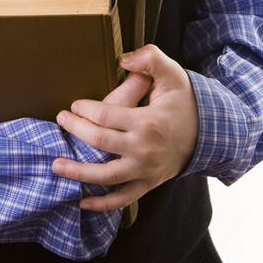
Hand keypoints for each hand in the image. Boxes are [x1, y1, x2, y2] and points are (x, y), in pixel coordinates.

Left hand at [52, 45, 198, 210]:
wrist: (207, 134)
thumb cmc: (183, 101)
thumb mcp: (172, 74)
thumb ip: (149, 58)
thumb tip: (122, 60)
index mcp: (147, 122)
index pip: (105, 116)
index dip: (84, 109)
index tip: (74, 105)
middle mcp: (144, 149)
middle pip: (100, 142)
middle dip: (75, 130)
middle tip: (60, 120)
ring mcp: (145, 171)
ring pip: (106, 176)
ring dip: (78, 173)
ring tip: (56, 166)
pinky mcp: (147, 184)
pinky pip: (122, 199)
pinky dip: (102, 204)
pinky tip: (82, 202)